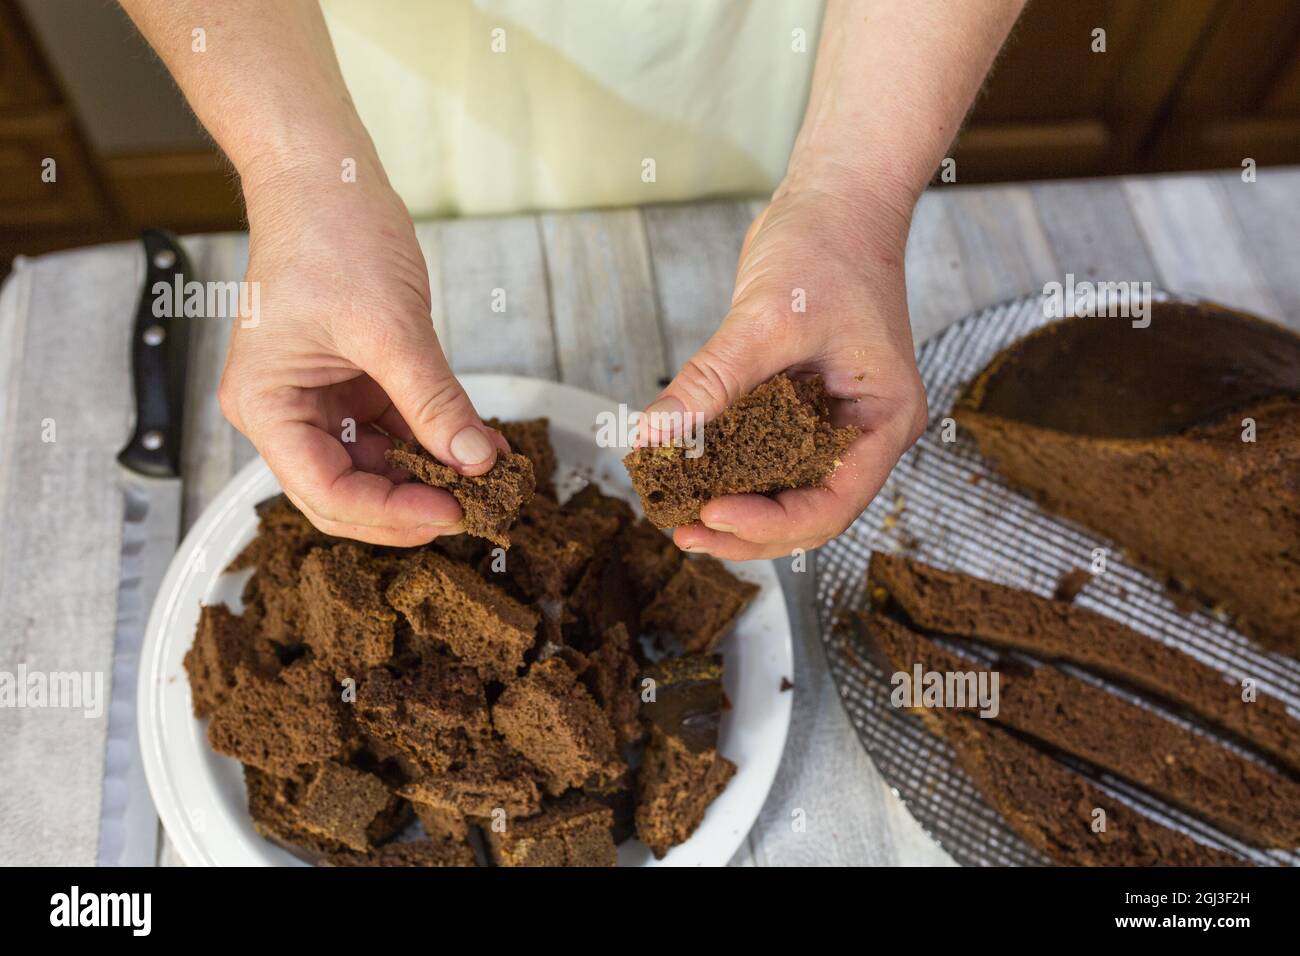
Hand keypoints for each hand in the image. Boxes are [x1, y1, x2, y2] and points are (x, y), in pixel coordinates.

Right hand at [218, 157, 504, 545]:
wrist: (324, 174)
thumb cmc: (330, 232)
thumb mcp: (389, 326)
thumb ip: (433, 400)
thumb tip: (476, 460)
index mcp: (265, 407)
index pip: (326, 493)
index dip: (392, 514)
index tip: (453, 511)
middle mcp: (284, 414)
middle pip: (347, 495)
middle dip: (410, 507)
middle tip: (474, 508)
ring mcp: (319, 402)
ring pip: (374, 471)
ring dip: (427, 479)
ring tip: (485, 478)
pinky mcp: (352, 385)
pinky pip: (393, 434)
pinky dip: (432, 444)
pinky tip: (474, 447)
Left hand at [641, 182, 927, 559]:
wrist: (836, 197)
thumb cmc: (829, 245)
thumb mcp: (767, 318)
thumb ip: (713, 381)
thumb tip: (655, 433)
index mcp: (884, 419)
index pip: (834, 501)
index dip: (773, 521)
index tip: (714, 513)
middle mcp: (862, 430)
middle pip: (808, 510)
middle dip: (747, 530)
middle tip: (686, 532)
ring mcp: (831, 420)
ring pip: (784, 489)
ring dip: (735, 508)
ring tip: (679, 517)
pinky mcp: (798, 405)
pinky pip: (764, 454)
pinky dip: (727, 469)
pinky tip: (685, 475)